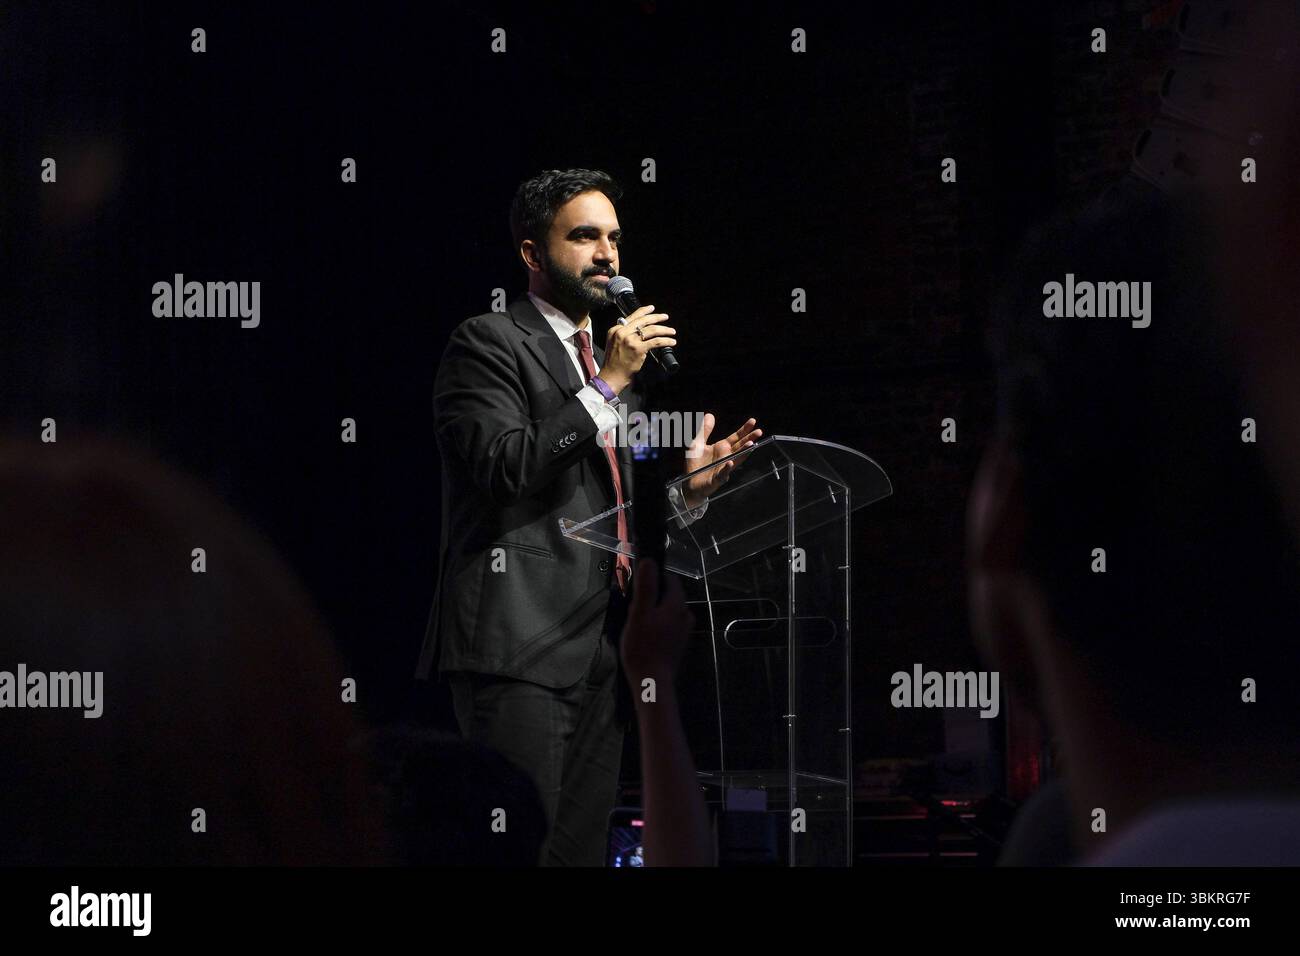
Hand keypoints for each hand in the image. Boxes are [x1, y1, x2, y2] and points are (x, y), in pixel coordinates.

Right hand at [600, 305, 676, 394]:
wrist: (612, 375)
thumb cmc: (614, 362)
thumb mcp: (614, 342)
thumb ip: (623, 334)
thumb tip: (637, 328)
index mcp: (616, 329)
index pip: (632, 316)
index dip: (644, 311)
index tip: (652, 308)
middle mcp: (622, 333)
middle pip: (643, 321)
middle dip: (657, 317)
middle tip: (665, 317)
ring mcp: (631, 340)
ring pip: (651, 330)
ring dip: (664, 330)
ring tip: (671, 331)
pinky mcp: (638, 349)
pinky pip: (656, 341)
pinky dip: (665, 340)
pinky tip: (671, 342)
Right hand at [620, 558, 695, 690]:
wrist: (651, 682)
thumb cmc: (643, 646)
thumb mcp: (639, 612)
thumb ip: (646, 586)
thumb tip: (649, 561)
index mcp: (678, 604)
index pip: (669, 579)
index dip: (652, 578)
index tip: (636, 588)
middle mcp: (685, 615)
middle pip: (668, 596)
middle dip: (650, 597)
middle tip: (632, 608)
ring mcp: (684, 631)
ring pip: (667, 612)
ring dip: (652, 613)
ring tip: (635, 624)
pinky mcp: (678, 644)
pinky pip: (667, 626)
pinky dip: (656, 626)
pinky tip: (643, 637)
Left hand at [681, 415, 761, 508]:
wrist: (689, 483)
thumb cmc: (695, 464)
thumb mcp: (697, 443)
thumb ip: (704, 430)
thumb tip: (710, 415)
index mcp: (722, 448)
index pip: (736, 437)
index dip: (744, 429)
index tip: (753, 421)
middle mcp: (726, 456)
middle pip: (740, 446)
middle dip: (749, 439)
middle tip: (759, 432)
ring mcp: (724, 467)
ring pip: (736, 459)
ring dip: (744, 452)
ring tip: (752, 444)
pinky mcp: (717, 478)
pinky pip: (723, 473)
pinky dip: (727, 468)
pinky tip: (730, 462)